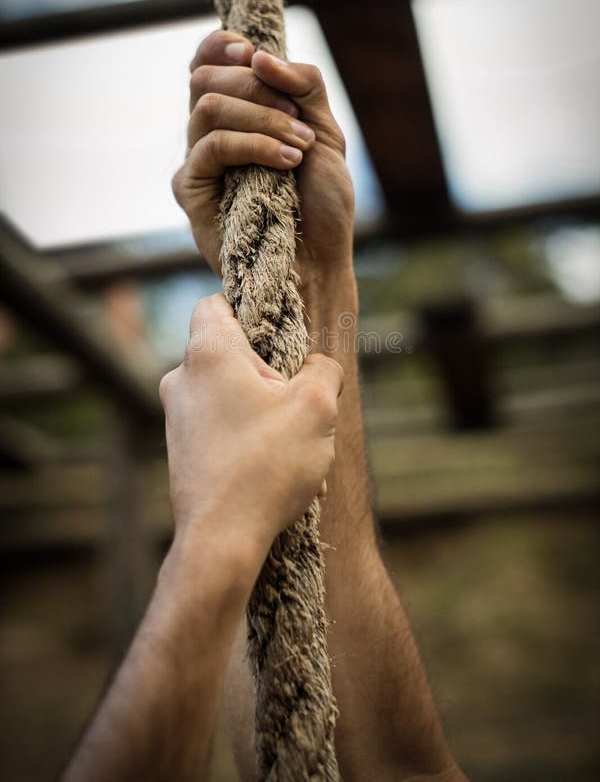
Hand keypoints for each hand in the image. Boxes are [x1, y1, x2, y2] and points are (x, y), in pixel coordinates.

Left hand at [159, 294, 343, 552]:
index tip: (280, 337)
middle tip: (298, 402)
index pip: (216, 303)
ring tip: (292, 445)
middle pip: (229, 352)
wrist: (221, 539)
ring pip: (227, 392)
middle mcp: (181, 379)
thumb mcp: (316, 407)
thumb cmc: (266, 467)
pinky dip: (247, 436)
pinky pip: (220, 425)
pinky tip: (273, 469)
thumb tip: (319, 366)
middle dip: (268, 372)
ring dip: (262, 409)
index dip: (250, 311)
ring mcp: (176, 417)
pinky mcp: (180, 449)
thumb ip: (323, 369)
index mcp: (208, 354)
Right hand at [172, 31, 354, 290]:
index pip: (207, 63)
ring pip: (207, 106)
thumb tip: (258, 56)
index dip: (223, 46)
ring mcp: (197, 162)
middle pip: (204, 78)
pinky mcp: (192, 191)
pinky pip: (211, 147)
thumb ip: (303, 84)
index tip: (254, 54)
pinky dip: (255, 144)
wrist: (319, 261)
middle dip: (257, 86)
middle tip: (297, 119)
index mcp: (236, 115)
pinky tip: (287, 161)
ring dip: (263, 117)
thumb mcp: (326, 131)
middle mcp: (209, 134)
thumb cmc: (322, 203)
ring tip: (301, 146)